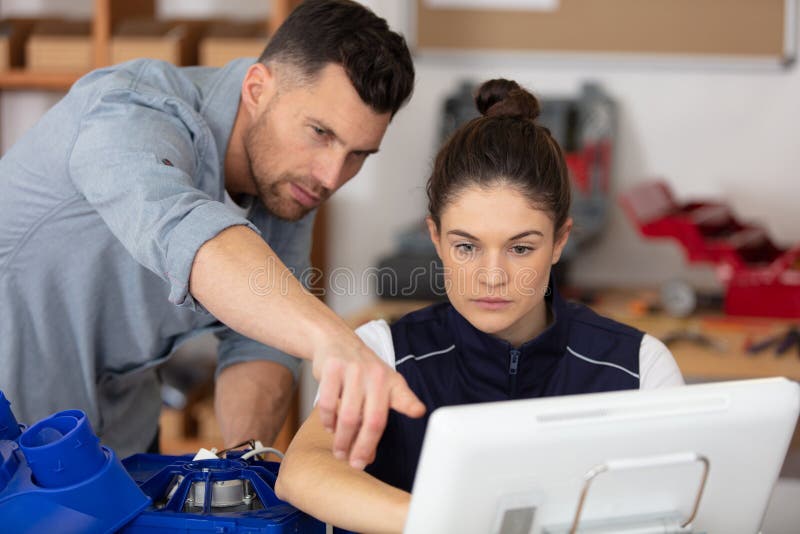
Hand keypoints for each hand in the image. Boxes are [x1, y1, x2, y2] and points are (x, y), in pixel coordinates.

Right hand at [312, 337, 424, 468]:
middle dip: (363, 447)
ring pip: (348, 416)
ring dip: (342, 439)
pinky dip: (328, 421)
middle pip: (373, 419)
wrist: (336, 341)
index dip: (411, 404)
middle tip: (356, 463)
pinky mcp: (332, 368)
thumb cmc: (361, 373)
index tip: (418, 412)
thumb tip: (369, 457)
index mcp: (391, 381)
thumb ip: (378, 419)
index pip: (403, 397)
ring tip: (340, 451)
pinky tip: (330, 427)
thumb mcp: (379, 389)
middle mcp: (375, 375)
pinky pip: (327, 403)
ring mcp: (353, 371)